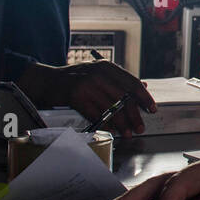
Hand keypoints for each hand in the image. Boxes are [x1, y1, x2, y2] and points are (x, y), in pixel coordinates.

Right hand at [20, 60, 156, 136]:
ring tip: (127, 133)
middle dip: (134, 116)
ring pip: (111, 108)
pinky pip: (96, 114)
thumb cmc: (76, 79)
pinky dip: (106, 124)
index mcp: (107, 67)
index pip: (132, 83)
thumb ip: (120, 80)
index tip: (152, 109)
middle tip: (140, 128)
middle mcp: (98, 73)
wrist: (47, 81)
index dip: (144, 98)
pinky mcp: (76, 96)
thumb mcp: (98, 73)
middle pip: (124, 98)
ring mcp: (86, 84)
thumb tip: (144, 86)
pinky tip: (111, 129)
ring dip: (121, 124)